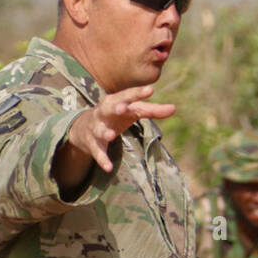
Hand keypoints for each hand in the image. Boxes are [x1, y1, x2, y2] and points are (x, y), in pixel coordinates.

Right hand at [57, 84, 175, 181]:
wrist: (83, 127)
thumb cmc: (115, 116)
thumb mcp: (132, 111)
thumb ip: (152, 110)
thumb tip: (174, 108)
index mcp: (116, 101)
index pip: (127, 96)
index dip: (138, 93)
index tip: (150, 90)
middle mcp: (104, 112)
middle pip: (109, 107)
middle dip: (115, 107)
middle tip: (123, 108)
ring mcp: (97, 128)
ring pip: (99, 130)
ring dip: (104, 132)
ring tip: (111, 136)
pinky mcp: (93, 144)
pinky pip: (97, 152)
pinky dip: (102, 159)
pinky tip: (108, 167)